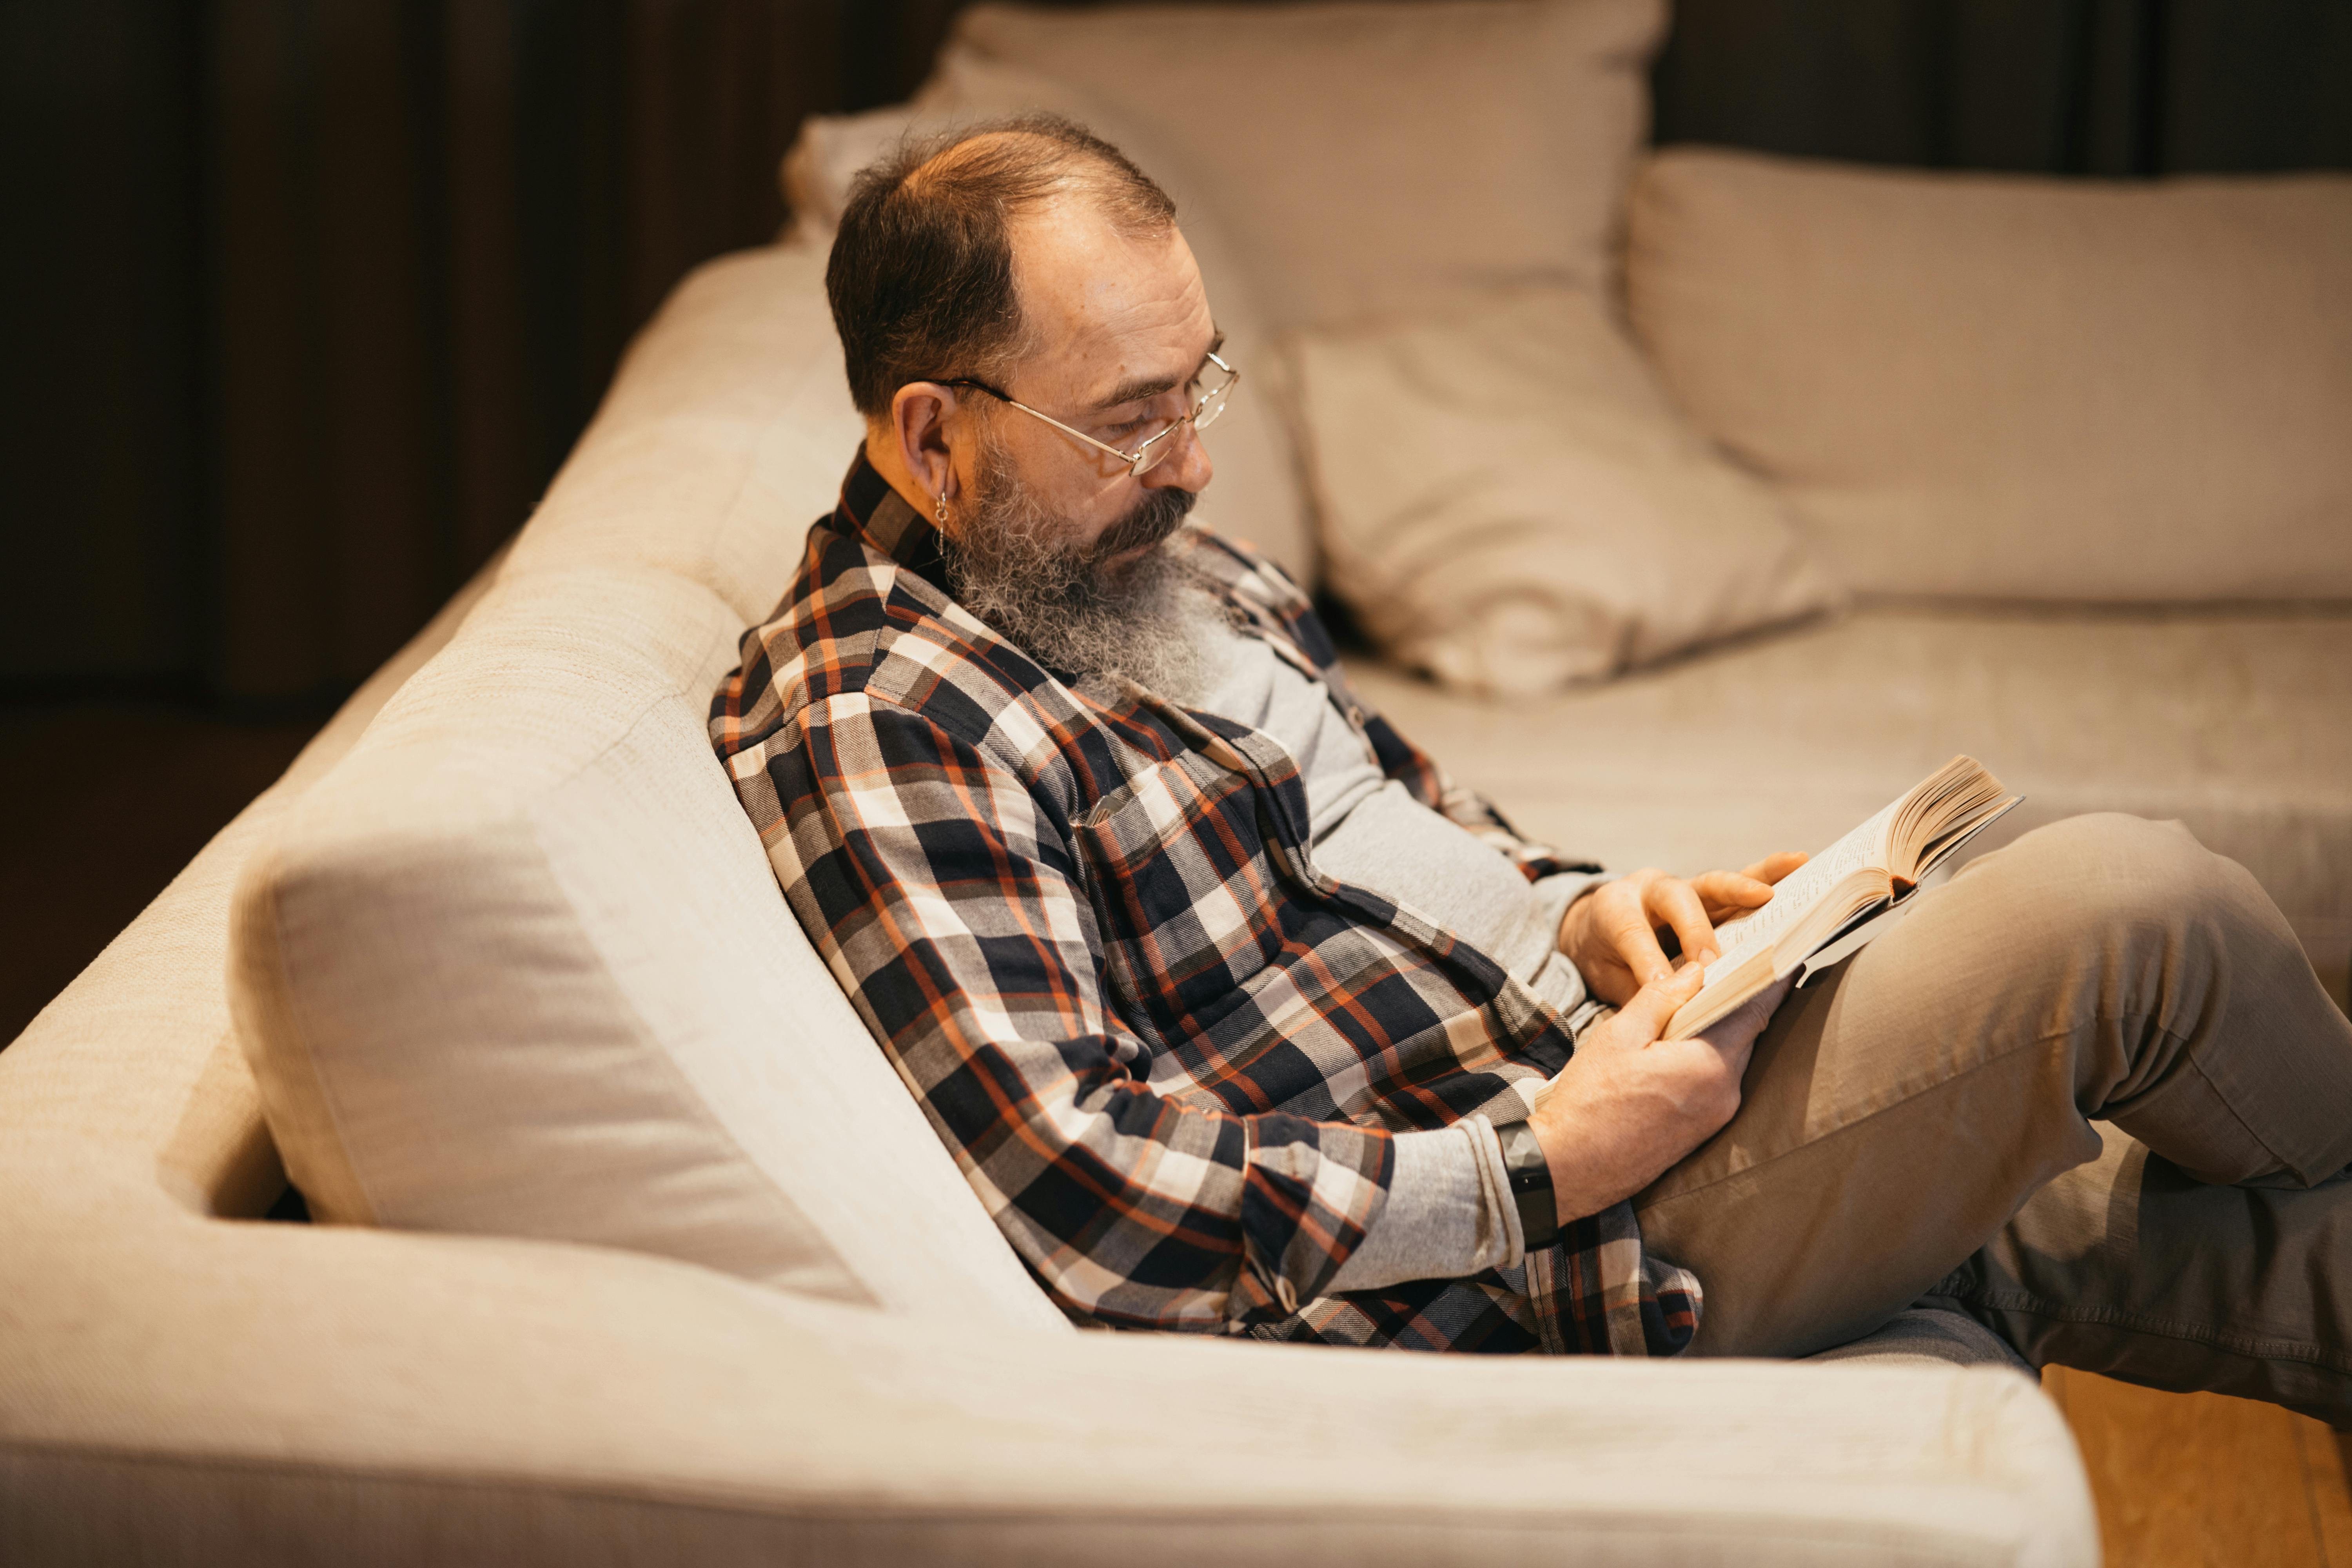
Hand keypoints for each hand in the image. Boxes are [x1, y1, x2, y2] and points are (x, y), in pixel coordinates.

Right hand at [1528, 969, 1793, 1225]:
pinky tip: (1680, 1044)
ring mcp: (1716, 1116)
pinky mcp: (1703, 1131)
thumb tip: (1696, 970)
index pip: (1756, 1010)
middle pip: (1746, 1033)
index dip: (1772, 978)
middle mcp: (1725, 1094)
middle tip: (1730, 967)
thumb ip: (1661, 997)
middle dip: (1740, 1000)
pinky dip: (1709, 1055)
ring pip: (1731, 1057)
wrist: (1570, 1168)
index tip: (1784, 954)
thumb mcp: (1620, 1035)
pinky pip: (1717, 1080)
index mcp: (1710, 1065)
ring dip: (1720, 1029)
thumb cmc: (1589, 1101)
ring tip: (1695, 1003)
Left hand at [1557, 852, 1808, 1005]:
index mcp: (1614, 907)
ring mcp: (1683, 888)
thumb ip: (1636, 987)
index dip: (1649, 961)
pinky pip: (1739, 885)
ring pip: (1716, 884)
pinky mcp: (1709, 895)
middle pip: (1677, 900)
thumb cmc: (1606, 954)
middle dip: (1696, 932)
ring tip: (1778, 890)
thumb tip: (1675, 1008)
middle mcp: (1650, 889)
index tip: (1663, 989)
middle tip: (1711, 963)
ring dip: (1749, 887)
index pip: (1632, 933)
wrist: (1596, 927)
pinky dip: (1768, 876)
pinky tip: (1797, 864)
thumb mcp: (1605, 974)